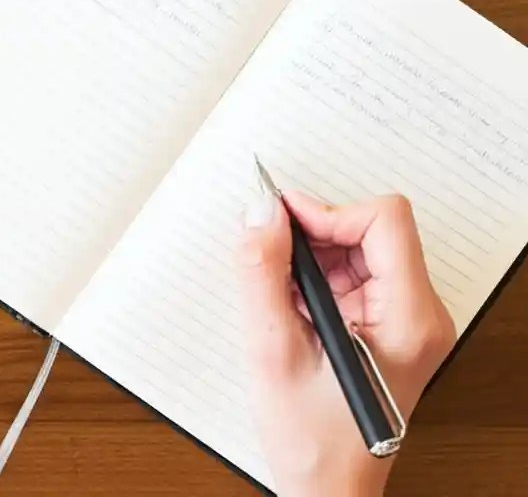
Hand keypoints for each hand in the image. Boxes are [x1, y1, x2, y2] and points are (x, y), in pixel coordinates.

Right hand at [236, 192, 455, 496]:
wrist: (327, 485)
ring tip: (279, 296)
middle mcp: (421, 313)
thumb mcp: (273, 350)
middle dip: (314, 235)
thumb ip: (263, 274)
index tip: (282, 220)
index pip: (385, 222)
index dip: (327, 212)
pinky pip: (355, 274)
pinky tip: (291, 309)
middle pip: (372, 231)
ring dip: (312, 258)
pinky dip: (317, 278)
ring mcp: (408, 319)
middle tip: (269, 257)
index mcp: (409, 319)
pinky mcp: (390, 323)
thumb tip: (259, 214)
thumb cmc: (312, 439)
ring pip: (361, 248)